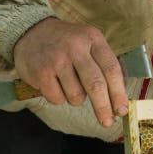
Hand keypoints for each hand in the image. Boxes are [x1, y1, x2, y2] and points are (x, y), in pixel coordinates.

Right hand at [13, 17, 127, 126]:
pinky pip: (58, 99)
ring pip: (76, 96)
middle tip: (107, 122)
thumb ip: (104, 66)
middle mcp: (76, 47)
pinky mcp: (41, 72)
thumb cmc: (67, 44)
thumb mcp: (88, 43)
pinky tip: (54, 83)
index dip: (119, 93)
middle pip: (95, 85)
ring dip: (76, 99)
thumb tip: (118, 101)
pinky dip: (58, 98)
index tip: (122, 110)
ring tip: (68, 84)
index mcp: (93, 39)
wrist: (30, 31)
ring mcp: (57, 59)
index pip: (111, 69)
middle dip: (103, 107)